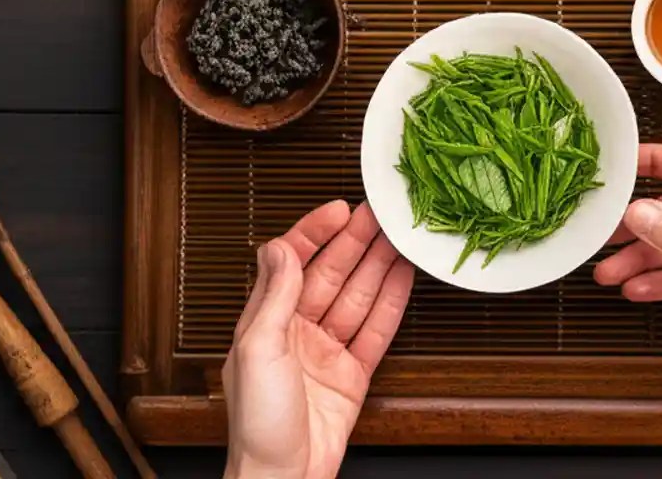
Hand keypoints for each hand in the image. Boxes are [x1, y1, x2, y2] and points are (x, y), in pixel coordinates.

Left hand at [224, 201, 414, 478]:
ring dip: (379, 265)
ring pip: (358, 297)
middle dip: (356, 242)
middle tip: (380, 214)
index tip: (338, 210)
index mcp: (266, 321)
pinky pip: (376, 330)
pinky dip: (392, 302)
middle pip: (331, 274)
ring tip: (400, 236)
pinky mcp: (353, 374)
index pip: (291, 261)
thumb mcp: (257, 350)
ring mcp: (327, 351)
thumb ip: (275, 297)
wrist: (283, 478)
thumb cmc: (257, 424)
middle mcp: (297, 331)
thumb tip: (281, 249)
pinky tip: (404, 277)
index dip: (314, 233)